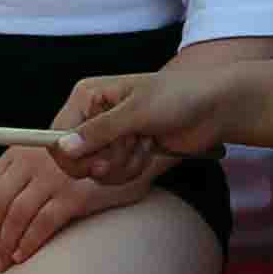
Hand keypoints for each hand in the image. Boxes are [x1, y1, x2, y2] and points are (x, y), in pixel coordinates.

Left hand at [0, 144, 145, 271]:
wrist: (130, 151)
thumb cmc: (86, 159)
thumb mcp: (47, 155)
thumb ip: (16, 169)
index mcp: (26, 148)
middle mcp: (36, 159)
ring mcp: (55, 177)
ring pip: (17, 215)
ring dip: (4, 243)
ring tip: (1, 263)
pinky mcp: (74, 195)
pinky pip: (42, 224)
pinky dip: (28, 242)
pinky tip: (22, 256)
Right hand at [53, 66, 219, 174]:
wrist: (214, 108)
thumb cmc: (178, 97)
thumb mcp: (137, 112)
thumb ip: (99, 131)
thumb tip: (64, 148)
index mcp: (88, 97)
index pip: (57, 137)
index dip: (73, 158)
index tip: (98, 162)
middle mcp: (93, 117)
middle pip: (78, 161)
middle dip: (110, 159)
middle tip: (134, 141)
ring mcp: (110, 137)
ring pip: (99, 172)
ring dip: (127, 163)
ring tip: (147, 141)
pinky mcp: (125, 153)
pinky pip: (116, 177)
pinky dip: (136, 168)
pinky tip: (152, 149)